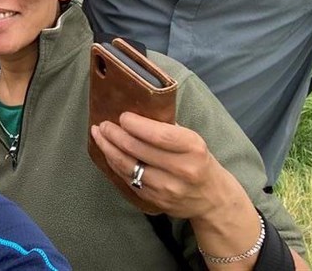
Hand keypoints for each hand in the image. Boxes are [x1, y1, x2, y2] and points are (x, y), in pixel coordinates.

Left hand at [89, 112, 239, 220]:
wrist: (213, 199)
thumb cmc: (198, 161)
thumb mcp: (192, 140)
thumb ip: (167, 128)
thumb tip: (135, 112)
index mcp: (192, 149)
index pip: (158, 135)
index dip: (135, 124)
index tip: (122, 116)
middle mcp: (181, 170)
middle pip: (137, 149)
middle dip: (114, 134)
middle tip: (103, 124)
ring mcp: (167, 188)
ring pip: (127, 166)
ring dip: (107, 148)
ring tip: (98, 134)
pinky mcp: (155, 200)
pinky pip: (127, 179)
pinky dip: (114, 163)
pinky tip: (108, 152)